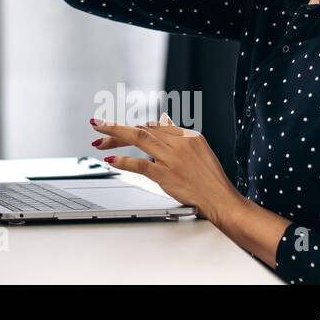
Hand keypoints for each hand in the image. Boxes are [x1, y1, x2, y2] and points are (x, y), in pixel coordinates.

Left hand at [89, 114, 243, 224]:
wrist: (222, 200)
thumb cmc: (210, 179)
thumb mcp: (198, 149)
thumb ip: (178, 135)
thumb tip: (164, 119)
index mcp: (187, 135)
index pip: (153, 125)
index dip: (132, 126)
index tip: (116, 130)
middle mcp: (179, 143)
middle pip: (142, 128)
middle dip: (117, 128)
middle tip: (97, 124)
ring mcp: (172, 158)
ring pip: (139, 138)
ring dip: (114, 135)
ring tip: (97, 136)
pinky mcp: (167, 175)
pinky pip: (141, 164)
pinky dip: (123, 161)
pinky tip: (109, 161)